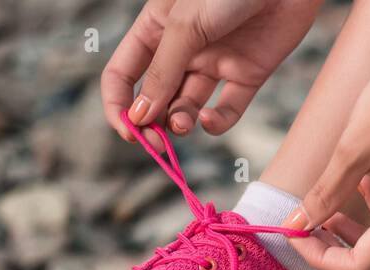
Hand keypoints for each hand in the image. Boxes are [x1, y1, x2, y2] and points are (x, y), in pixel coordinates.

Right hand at [102, 0, 321, 139]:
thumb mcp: (186, 26)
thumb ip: (163, 71)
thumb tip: (139, 115)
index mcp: (155, 28)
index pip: (123, 74)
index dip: (120, 105)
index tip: (129, 132)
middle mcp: (182, 48)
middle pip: (155, 96)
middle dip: (151, 123)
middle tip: (157, 144)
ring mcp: (215, 62)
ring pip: (189, 105)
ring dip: (180, 122)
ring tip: (182, 125)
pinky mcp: (248, 74)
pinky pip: (229, 108)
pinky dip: (218, 122)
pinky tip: (209, 121)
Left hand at [282, 45, 369, 269]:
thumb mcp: (352, 147)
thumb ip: (324, 193)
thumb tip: (297, 224)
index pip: (363, 265)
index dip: (324, 259)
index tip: (298, 236)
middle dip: (348, 260)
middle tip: (317, 234)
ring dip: (364, 239)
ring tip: (336, 206)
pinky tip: (367, 183)